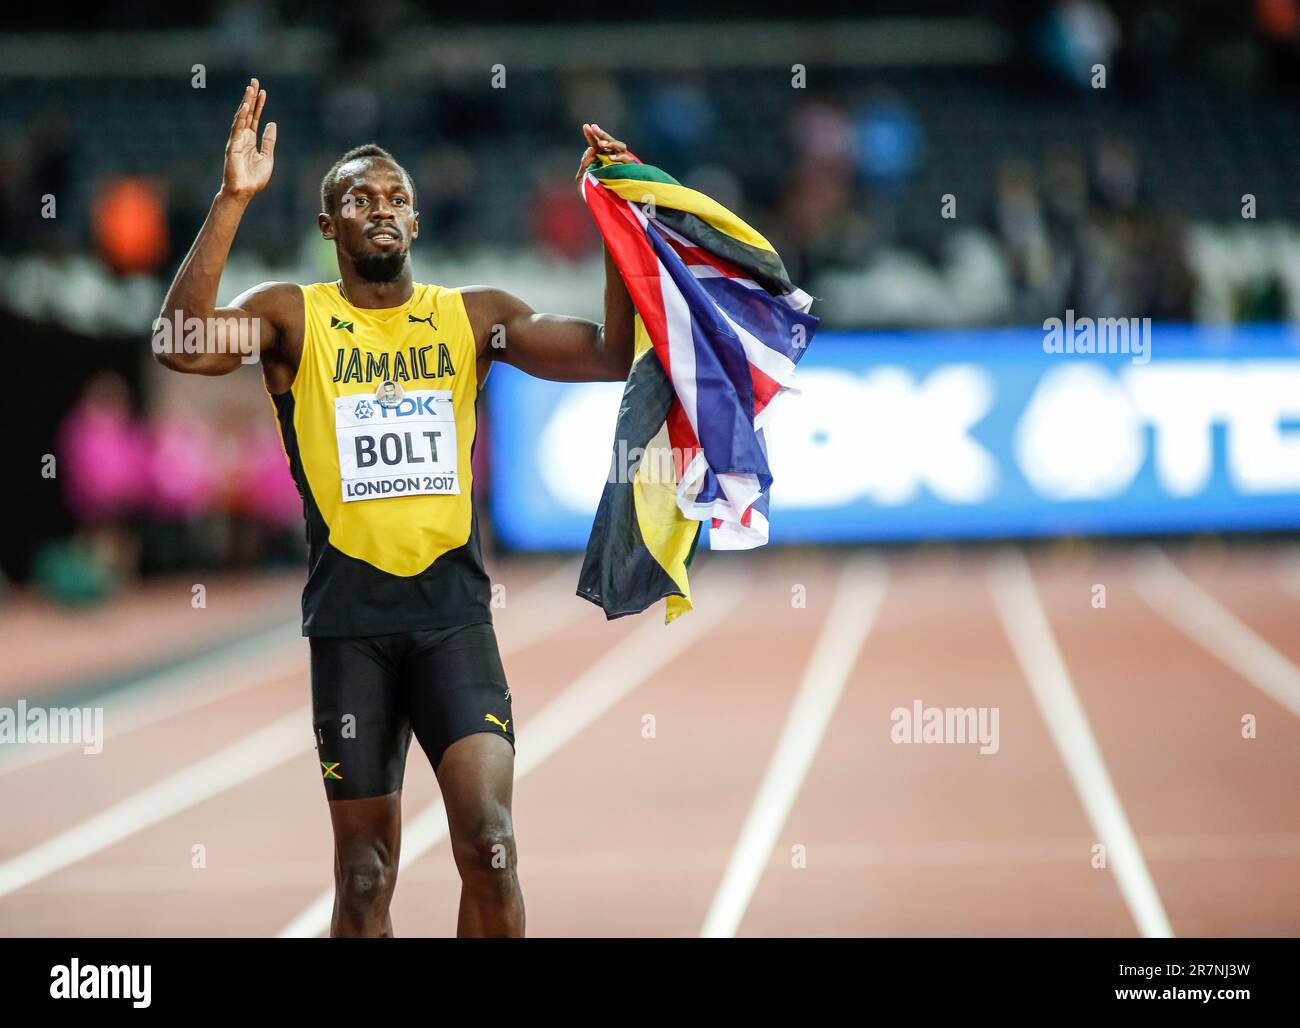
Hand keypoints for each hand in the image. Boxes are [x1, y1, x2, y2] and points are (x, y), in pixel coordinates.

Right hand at [221, 78, 276, 199]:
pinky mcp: (233, 146)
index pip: (255, 118)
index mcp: (251, 140)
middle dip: (251, 98)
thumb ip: (268, 141)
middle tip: (254, 81)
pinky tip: (245, 107)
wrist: (244, 192)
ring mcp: (237, 140)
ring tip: (250, 88)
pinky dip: (241, 118)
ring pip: (242, 117)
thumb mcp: (267, 157)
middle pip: (248, 113)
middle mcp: (243, 137)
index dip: (259, 105)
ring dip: (246, 103)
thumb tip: (272, 123)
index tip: (263, 91)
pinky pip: (237, 129)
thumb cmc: (254, 178)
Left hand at [575, 123, 632, 185]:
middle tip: (594, 128)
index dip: (591, 135)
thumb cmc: (593, 191)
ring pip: (619, 145)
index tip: (586, 126)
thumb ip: (585, 164)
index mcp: (600, 156)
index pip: (595, 143)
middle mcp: (611, 156)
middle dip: (601, 134)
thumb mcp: (583, 178)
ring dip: (610, 143)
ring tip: (600, 145)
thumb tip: (590, 149)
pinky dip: (618, 157)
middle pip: (608, 141)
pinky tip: (610, 158)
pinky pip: (625, 159)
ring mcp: (621, 161)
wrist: (607, 204)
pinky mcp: (628, 168)